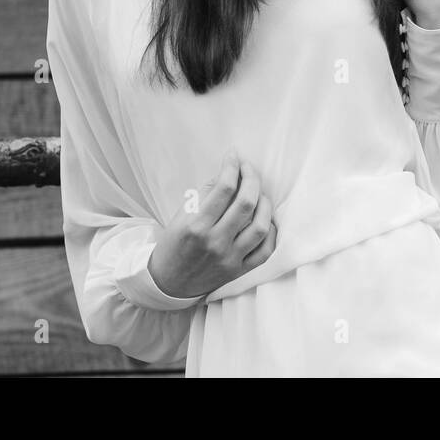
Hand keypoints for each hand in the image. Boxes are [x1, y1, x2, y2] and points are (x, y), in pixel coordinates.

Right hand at [147, 152, 277, 299]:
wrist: (169, 282)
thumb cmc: (175, 244)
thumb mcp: (181, 215)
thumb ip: (205, 193)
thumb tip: (229, 172)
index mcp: (196, 225)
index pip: (224, 188)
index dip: (232, 166)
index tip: (234, 156)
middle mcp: (215, 242)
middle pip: (246, 203)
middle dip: (252, 178)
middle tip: (249, 168)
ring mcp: (229, 258)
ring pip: (260, 226)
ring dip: (264, 203)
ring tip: (259, 193)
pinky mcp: (239, 271)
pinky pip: (265, 250)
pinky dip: (269, 231)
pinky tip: (264, 219)